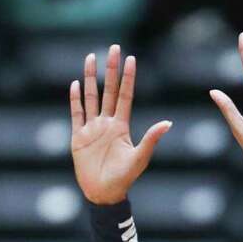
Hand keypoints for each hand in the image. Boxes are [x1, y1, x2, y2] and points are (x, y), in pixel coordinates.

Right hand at [69, 44, 171, 205]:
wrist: (103, 193)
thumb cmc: (124, 178)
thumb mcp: (140, 158)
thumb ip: (151, 139)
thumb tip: (168, 123)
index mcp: (121, 126)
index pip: (125, 96)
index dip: (128, 77)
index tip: (131, 59)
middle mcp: (106, 123)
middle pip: (109, 90)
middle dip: (111, 69)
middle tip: (114, 48)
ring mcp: (92, 129)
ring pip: (91, 97)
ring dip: (90, 78)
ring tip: (90, 58)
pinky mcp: (78, 138)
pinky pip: (76, 115)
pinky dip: (75, 100)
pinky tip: (74, 84)